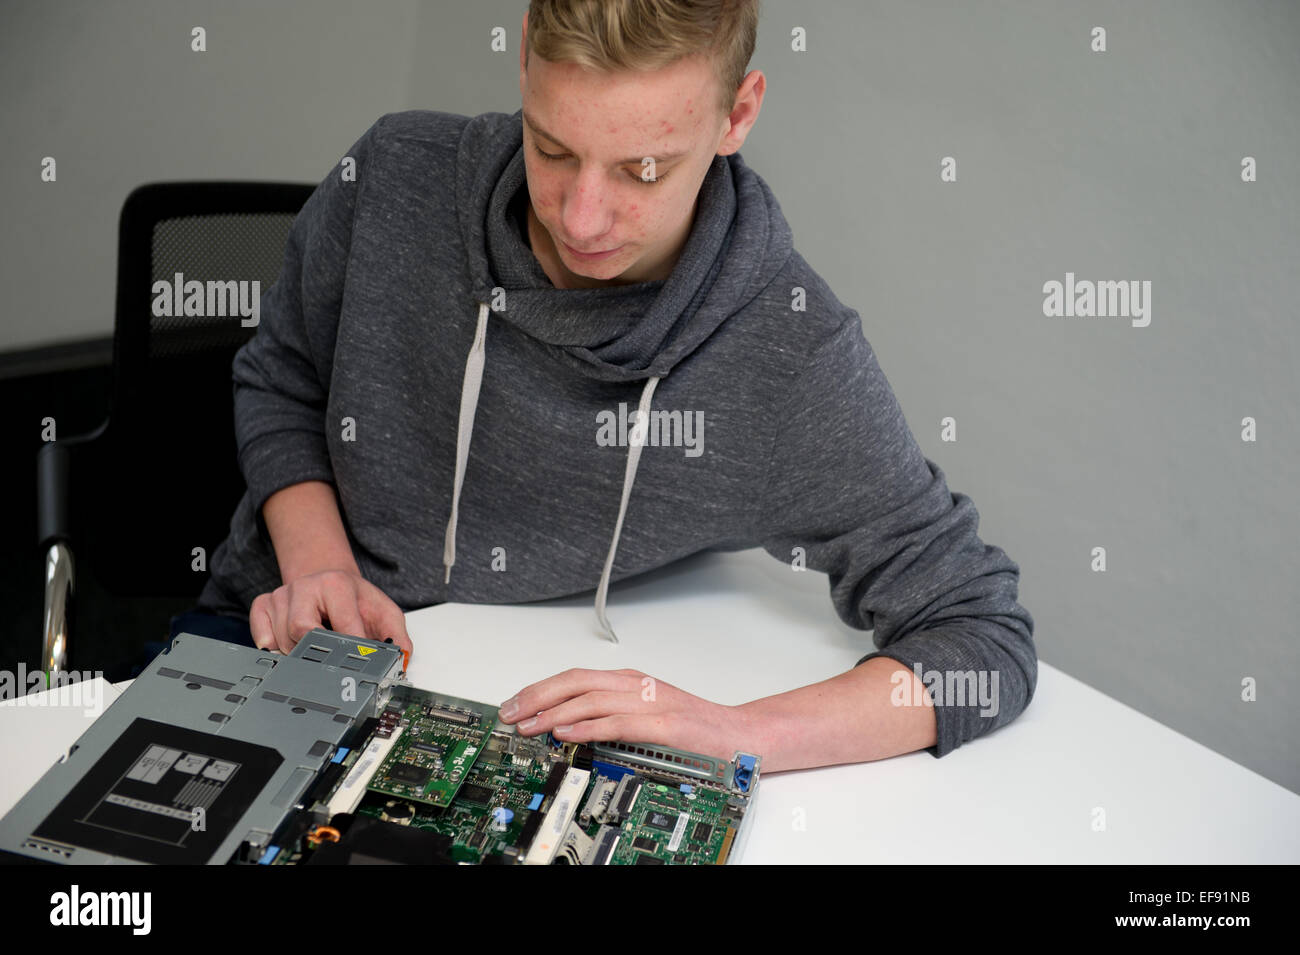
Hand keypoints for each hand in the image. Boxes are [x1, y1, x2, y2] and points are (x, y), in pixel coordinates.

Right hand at [249, 568, 413, 658]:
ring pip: (282, 639)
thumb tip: (400, 662)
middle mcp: (306, 586)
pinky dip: (273, 647)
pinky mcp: (263, 603)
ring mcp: (282, 594)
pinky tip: (290, 645)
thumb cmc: (355, 600)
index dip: (349, 649)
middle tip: (331, 658)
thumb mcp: (384, 612)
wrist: (329, 580)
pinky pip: (260, 634)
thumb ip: (397, 637)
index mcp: (337, 584)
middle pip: (302, 632)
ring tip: (316, 647)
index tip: (356, 665)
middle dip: (319, 652)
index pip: (341, 624)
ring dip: (300, 653)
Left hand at [496, 668, 745, 761]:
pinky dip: (589, 725)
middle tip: (510, 714)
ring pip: (592, 699)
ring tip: (530, 726)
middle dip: (537, 696)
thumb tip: (562, 727)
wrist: (742, 736)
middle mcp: (638, 685)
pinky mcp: (665, 723)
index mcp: (630, 681)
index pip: (574, 678)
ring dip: (555, 713)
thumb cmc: (695, 728)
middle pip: (576, 682)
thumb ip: (609, 716)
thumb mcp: (646, 714)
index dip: (539, 689)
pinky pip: (619, 721)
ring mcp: (652, 702)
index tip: (513, 705)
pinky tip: (567, 732)